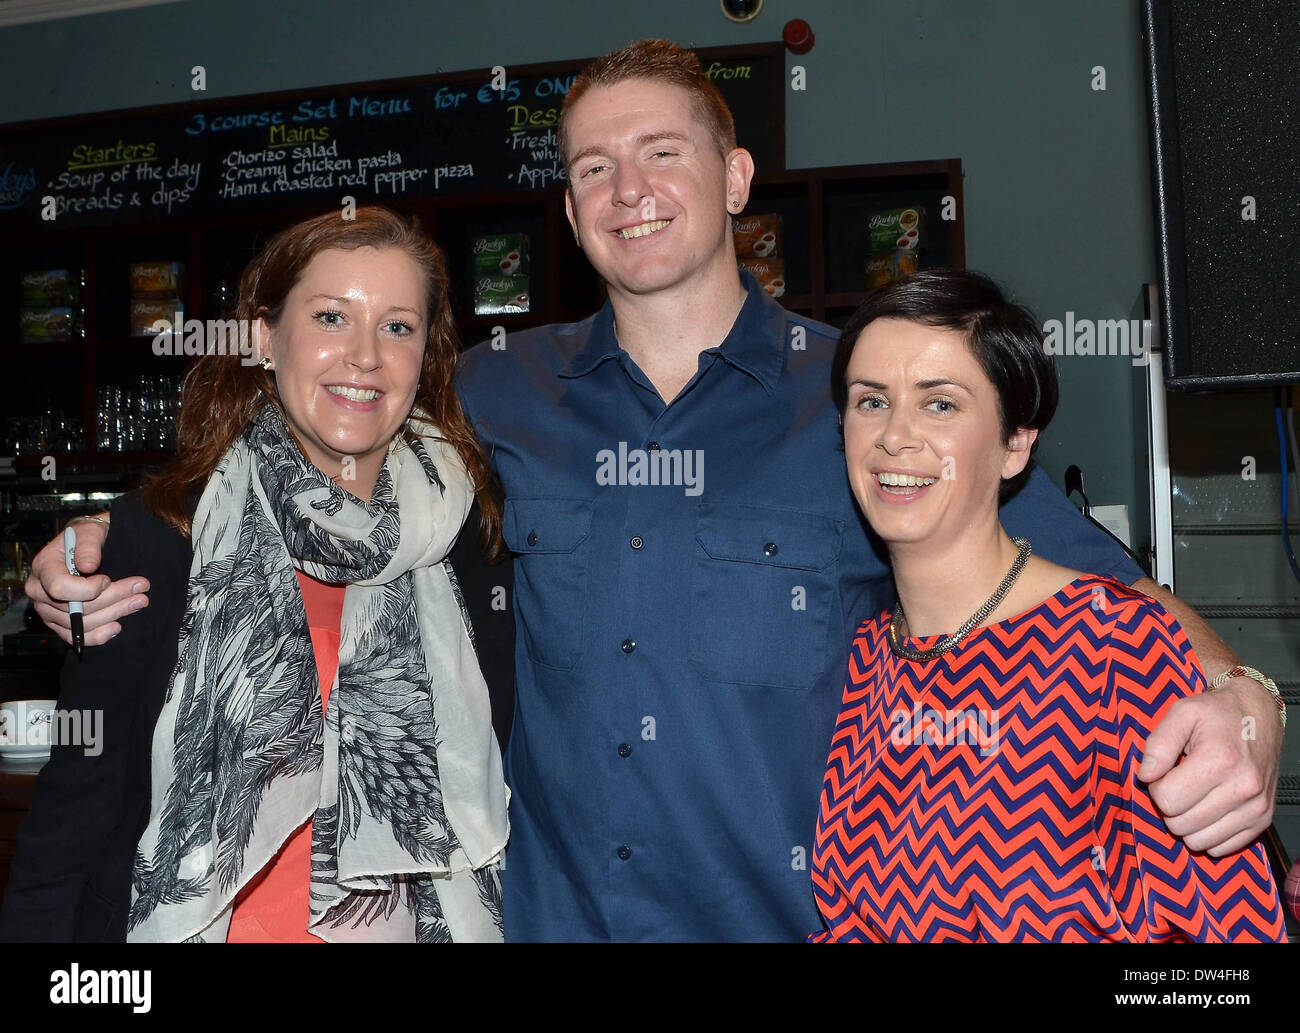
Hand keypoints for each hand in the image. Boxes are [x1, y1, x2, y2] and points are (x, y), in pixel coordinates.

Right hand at [24, 516, 149, 646]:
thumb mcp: (90, 530)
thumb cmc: (88, 536)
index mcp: (43, 567)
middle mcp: (40, 591)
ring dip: (114, 614)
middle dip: (113, 599)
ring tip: (139, 601)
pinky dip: (97, 636)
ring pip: (81, 623)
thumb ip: (89, 544)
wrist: (88, 546)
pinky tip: (116, 628)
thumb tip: (88, 565)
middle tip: (141, 589)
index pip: (60, 588)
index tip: (108, 579)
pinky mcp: (60, 622)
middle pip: (76, 608)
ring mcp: (49, 609)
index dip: (87, 589)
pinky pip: (76, 636)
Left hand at [1138, 675, 1280, 855]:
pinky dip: (1208, 833)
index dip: (1156, 787)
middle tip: (1177, 783)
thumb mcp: (1182, 713)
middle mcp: (1242, 788)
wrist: (1258, 714)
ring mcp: (1255, 807)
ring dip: (1187, 822)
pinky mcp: (1263, 820)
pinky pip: (1222, 848)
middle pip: (1180, 824)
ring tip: (1193, 795)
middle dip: (1169, 806)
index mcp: (1220, 760)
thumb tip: (1145, 776)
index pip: (1168, 800)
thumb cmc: (1218, 712)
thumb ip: (1158, 744)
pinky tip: (1207, 808)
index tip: (1164, 773)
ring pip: (1199, 842)